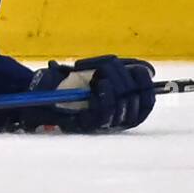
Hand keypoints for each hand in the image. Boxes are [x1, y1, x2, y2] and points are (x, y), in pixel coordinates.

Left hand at [28, 55, 156, 131]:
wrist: (46, 95)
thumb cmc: (72, 84)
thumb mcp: (98, 76)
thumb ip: (119, 72)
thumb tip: (146, 70)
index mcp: (124, 109)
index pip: (147, 102)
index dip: (146, 85)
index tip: (139, 70)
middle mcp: (118, 120)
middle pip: (136, 99)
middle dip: (125, 78)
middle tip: (109, 67)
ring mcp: (105, 124)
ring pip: (124, 103)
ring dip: (116, 83)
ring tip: (103, 75)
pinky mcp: (91, 125)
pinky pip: (107, 111)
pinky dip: (107, 94)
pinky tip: (101, 84)